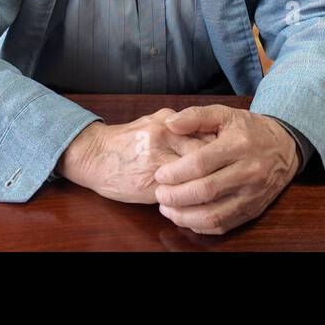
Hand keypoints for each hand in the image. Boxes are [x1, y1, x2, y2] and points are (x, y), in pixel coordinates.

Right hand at [55, 108, 214, 203]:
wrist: (95, 155)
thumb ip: (180, 127)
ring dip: (207, 185)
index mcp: (168, 123)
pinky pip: (181, 194)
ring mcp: (158, 162)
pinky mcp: (151, 184)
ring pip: (195, 175)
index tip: (229, 158)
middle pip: (205, 154)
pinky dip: (192, 199)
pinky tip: (198, 201)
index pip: (207, 133)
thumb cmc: (126, 140)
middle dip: (219, 167)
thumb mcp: (154, 122)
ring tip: (216, 190)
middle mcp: (165, 139)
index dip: (221, 149)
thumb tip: (210, 135)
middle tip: (227, 175)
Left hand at [152, 105, 299, 234]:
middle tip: (159, 194)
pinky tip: (186, 217)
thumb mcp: (224, 114)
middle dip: (176, 196)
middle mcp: (249, 172)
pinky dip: (200, 226)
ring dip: (184, 216)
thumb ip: (195, 116)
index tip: (159, 175)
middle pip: (205, 191)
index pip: (200, 163)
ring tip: (167, 209)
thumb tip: (169, 124)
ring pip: (213, 215)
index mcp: (239, 145)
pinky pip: (224, 225)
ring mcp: (252, 194)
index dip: (175, 172)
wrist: (284, 147)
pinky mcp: (254, 210)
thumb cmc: (249, 129)